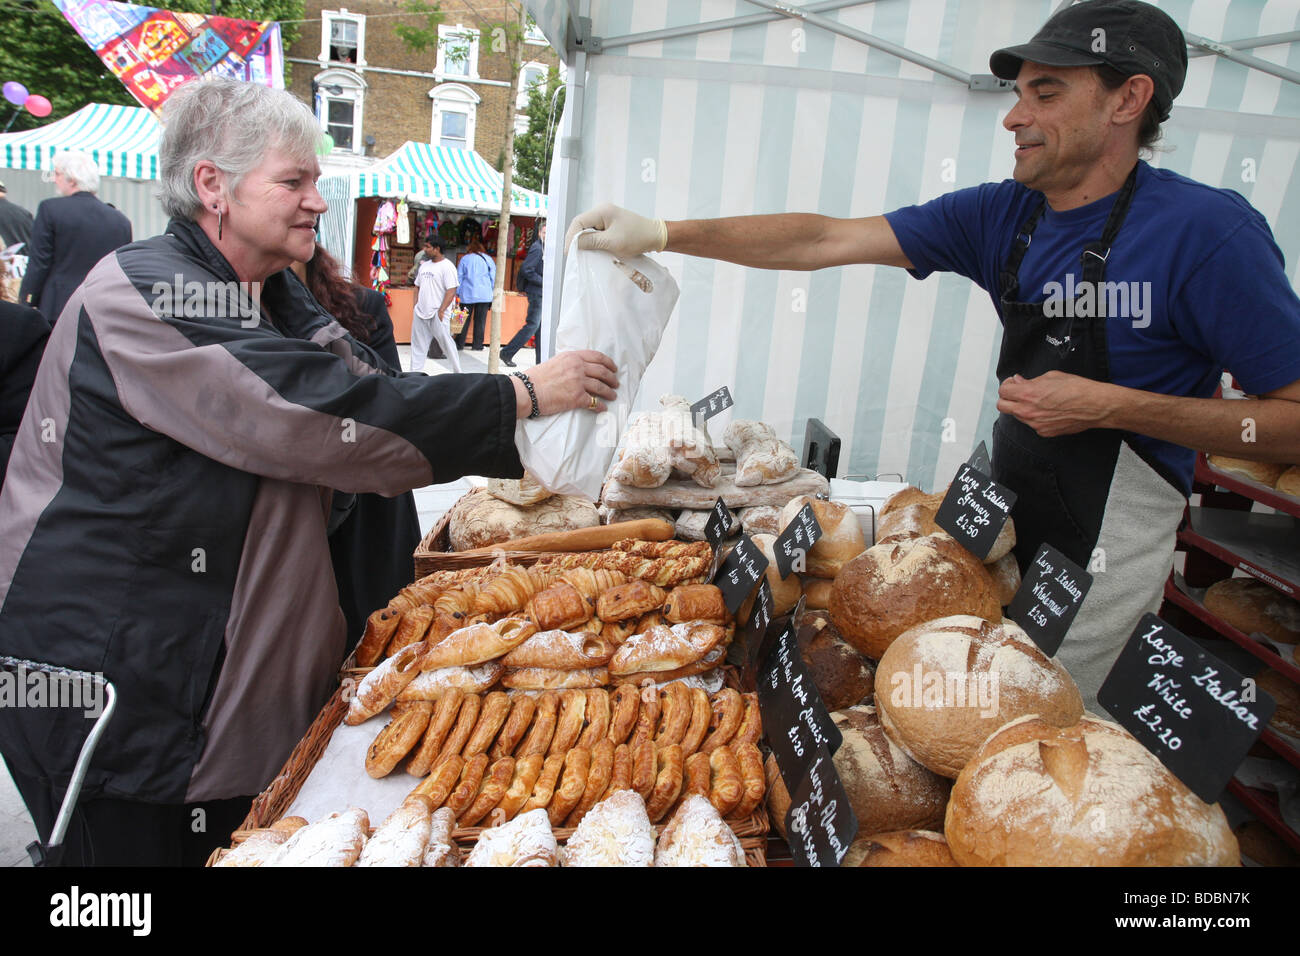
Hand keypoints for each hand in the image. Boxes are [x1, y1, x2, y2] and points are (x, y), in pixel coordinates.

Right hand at [523, 349, 618, 416]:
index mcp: (572, 357)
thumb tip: (580, 369)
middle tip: (615, 383)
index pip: (597, 357)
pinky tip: (602, 408)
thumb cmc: (536, 378)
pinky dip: (600, 406)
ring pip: (601, 387)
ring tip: (612, 395)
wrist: (527, 391)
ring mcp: (578, 382)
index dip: (608, 363)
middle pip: (602, 372)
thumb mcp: (555, 362)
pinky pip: (594, 402)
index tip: (613, 368)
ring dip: (609, 392)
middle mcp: (577, 367)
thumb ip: (569, 363)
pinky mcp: (577, 397)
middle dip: (612, 378)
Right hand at [565, 203, 667, 257]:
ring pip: (588, 229)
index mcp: (602, 211)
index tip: (569, 252)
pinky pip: (596, 232)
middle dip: (576, 239)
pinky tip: (593, 250)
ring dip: (584, 241)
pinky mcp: (611, 225)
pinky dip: (593, 242)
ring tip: (581, 254)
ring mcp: (607, 217)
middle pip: (581, 225)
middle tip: (573, 255)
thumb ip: (591, 241)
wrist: (656, 236)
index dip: (571, 237)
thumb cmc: (637, 238)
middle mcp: (602, 211)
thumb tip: (574, 244)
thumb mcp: (612, 242)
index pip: (578, 222)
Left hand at [996, 371, 1117, 436]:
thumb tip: (1019, 381)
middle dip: (1007, 398)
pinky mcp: (1044, 432)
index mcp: (1029, 394)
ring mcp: (1036, 424)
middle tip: (1017, 393)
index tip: (1013, 383)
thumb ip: (1030, 381)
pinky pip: (1032, 424)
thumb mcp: (1051, 377)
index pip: (1003, 391)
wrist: (1095, 406)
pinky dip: (1035, 417)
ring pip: (1017, 416)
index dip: (1008, 385)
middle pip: (1002, 406)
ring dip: (1021, 408)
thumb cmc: (1078, 389)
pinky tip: (1047, 410)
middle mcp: (1029, 411)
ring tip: (1037, 401)